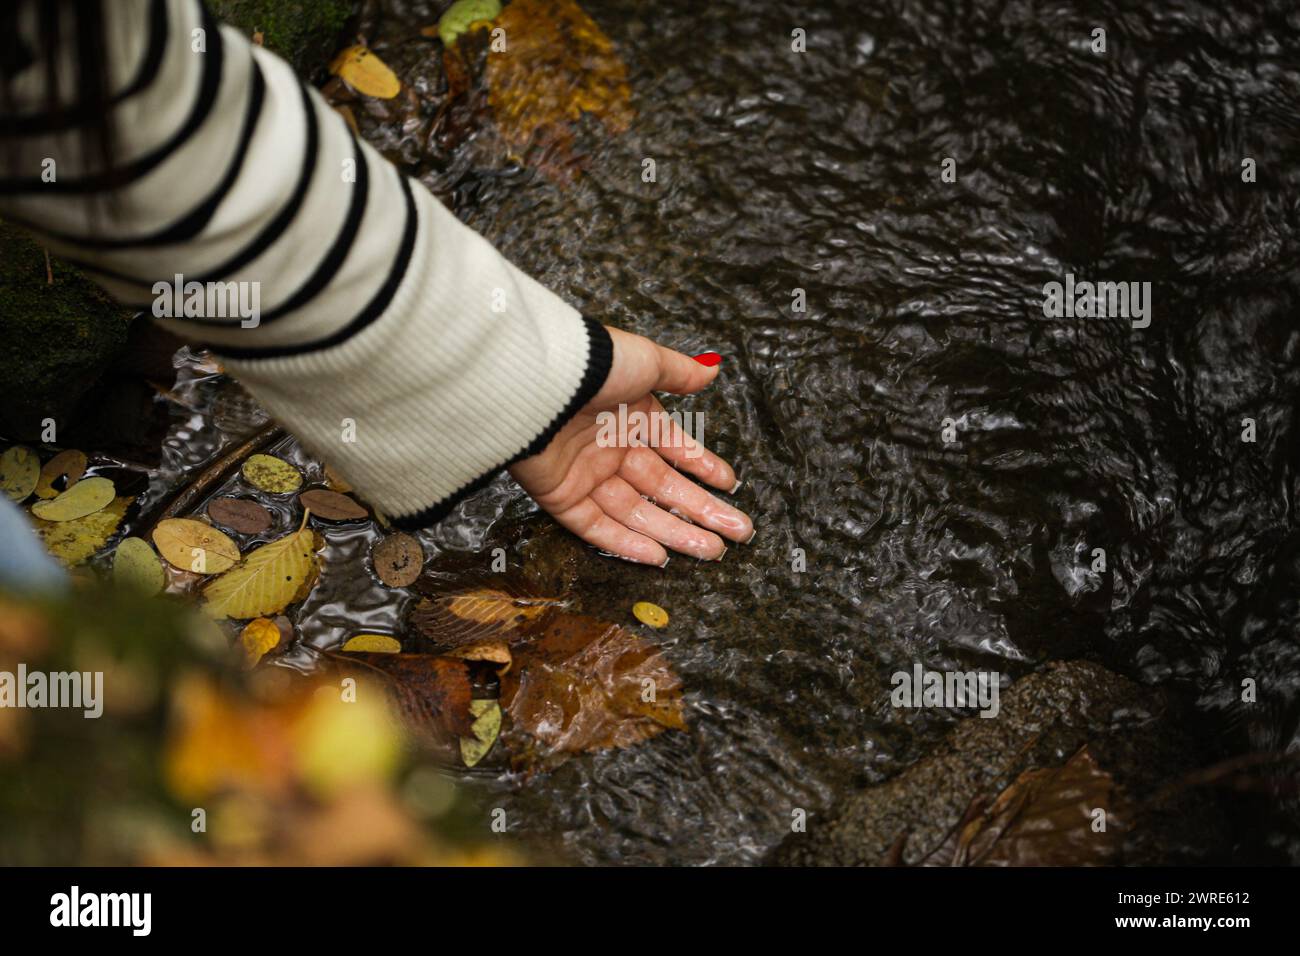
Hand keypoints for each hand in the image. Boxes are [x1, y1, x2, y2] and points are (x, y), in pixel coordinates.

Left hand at [508, 326, 753, 564]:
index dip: (702, 467)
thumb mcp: (646, 361)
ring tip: (711, 551)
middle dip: (701, 511)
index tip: (729, 485)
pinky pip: (596, 527)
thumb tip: (712, 370)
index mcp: (630, 415)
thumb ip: (680, 372)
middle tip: (736, 532)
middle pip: (662, 488)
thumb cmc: (594, 365)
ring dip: (674, 533)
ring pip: (636, 513)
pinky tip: (658, 557)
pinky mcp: (561, 496)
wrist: (538, 382)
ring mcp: (586, 474)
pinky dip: (626, 543)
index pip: (674, 448)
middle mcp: (610, 447)